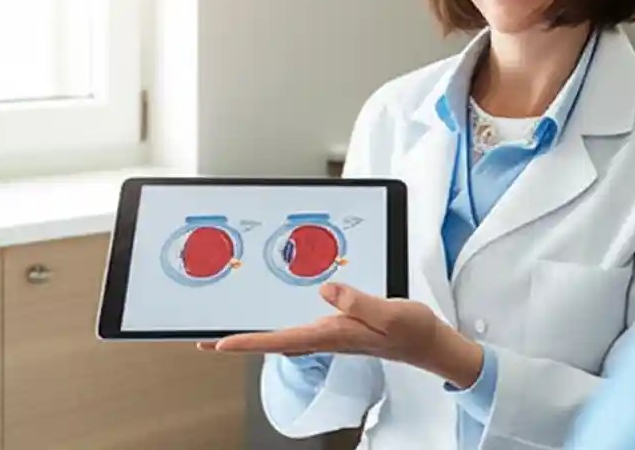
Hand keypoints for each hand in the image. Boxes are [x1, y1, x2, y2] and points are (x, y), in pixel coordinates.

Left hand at [198, 282, 484, 388]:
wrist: (428, 343)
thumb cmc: (411, 331)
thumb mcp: (388, 313)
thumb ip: (357, 302)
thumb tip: (325, 291)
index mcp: (333, 334)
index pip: (281, 340)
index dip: (248, 342)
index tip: (219, 344)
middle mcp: (326, 336)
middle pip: (273, 341)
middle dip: (240, 342)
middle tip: (205, 342)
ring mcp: (331, 334)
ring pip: (284, 335)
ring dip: (255, 334)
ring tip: (227, 332)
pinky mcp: (339, 327)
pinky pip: (301, 326)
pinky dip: (279, 325)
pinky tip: (273, 317)